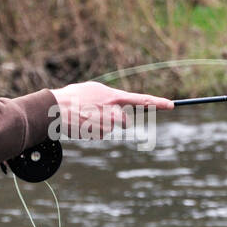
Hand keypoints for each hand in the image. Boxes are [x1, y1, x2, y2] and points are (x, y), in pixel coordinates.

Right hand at [48, 81, 174, 139]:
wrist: (55, 108)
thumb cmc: (72, 97)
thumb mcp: (92, 91)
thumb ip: (108, 98)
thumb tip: (117, 107)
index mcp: (113, 95)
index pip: (140, 99)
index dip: (157, 102)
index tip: (172, 105)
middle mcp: (113, 109)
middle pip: (124, 121)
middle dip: (114, 121)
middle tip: (97, 115)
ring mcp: (107, 123)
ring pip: (110, 129)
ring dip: (100, 126)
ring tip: (85, 118)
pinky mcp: (99, 133)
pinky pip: (100, 135)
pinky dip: (92, 132)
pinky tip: (82, 124)